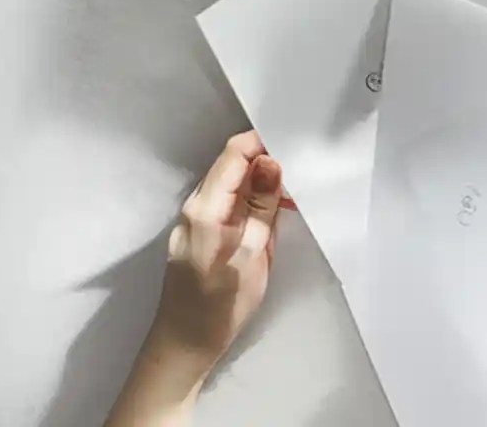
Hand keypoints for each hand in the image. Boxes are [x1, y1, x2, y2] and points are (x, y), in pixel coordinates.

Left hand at [107, 132, 283, 426]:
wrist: (184, 344)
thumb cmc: (223, 304)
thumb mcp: (253, 253)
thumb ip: (261, 205)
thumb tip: (271, 160)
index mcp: (205, 208)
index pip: (234, 154)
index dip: (264, 143)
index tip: (295, 145)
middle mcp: (193, 206)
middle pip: (230, 165)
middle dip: (265, 161)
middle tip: (302, 170)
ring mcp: (192, 219)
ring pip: (229, 184)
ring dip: (260, 183)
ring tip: (293, 192)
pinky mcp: (198, 232)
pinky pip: (225, 203)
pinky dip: (249, 200)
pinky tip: (271, 213)